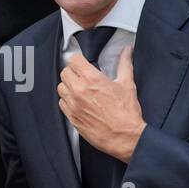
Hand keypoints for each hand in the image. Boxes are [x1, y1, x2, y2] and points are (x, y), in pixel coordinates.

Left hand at [58, 44, 145, 162]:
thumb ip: (125, 63)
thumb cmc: (127, 113)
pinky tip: (78, 102)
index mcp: (92, 79)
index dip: (79, 61)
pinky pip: (62, 104)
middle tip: (83, 77)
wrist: (125, 137)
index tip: (83, 64)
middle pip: (65, 72)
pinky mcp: (72, 118)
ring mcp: (73, 105)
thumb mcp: (127, 84)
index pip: (74, 60)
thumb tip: (127, 50)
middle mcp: (79, 91)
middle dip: (73, 72)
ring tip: (80, 89)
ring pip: (61, 88)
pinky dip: (67, 101)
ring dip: (68, 86)